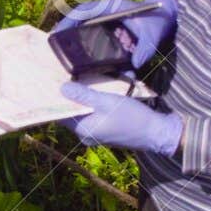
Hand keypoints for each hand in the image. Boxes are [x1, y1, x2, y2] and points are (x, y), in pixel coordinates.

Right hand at [52, 0, 177, 68]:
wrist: (166, 19)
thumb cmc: (158, 21)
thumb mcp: (153, 35)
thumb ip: (145, 49)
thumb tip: (135, 64)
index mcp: (112, 7)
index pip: (85, 10)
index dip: (69, 20)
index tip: (58, 32)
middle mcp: (105, 13)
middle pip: (79, 19)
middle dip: (66, 31)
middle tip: (54, 46)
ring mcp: (106, 21)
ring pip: (84, 28)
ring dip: (74, 39)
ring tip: (63, 54)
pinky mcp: (109, 31)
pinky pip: (93, 36)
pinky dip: (87, 46)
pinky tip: (82, 60)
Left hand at [60, 83, 182, 154]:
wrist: (156, 133)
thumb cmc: (131, 117)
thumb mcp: (107, 102)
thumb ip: (83, 95)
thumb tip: (62, 88)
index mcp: (82, 129)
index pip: (61, 114)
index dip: (57, 98)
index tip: (54, 82)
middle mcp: (86, 134)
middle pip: (73, 111)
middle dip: (74, 94)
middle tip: (71, 76)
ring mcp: (96, 134)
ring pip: (85, 111)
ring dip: (87, 97)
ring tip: (87, 80)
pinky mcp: (106, 131)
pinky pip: (96, 114)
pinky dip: (97, 103)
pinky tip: (103, 90)